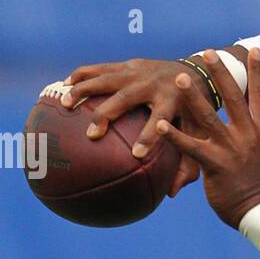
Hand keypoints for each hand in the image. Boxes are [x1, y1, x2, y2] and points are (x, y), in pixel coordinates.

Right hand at [60, 57, 206, 195]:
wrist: (196, 73)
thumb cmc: (193, 114)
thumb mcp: (196, 135)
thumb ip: (187, 165)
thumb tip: (172, 194)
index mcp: (172, 102)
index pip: (160, 120)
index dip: (149, 137)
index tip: (137, 154)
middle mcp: (152, 84)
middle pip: (125, 99)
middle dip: (106, 115)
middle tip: (91, 135)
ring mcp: (138, 71)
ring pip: (106, 79)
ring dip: (83, 90)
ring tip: (64, 104)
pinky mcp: (128, 64)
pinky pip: (100, 69)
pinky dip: (81, 76)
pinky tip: (63, 86)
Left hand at [155, 49, 259, 228]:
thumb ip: (255, 136)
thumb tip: (252, 124)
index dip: (258, 72)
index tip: (253, 50)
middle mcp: (249, 135)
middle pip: (234, 98)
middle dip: (220, 74)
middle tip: (207, 53)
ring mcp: (232, 149)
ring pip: (209, 117)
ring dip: (193, 97)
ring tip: (180, 78)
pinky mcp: (216, 164)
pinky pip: (191, 147)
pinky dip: (173, 135)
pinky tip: (158, 125)